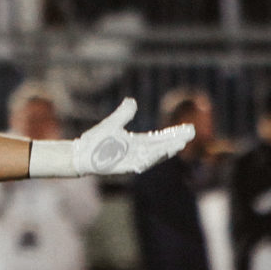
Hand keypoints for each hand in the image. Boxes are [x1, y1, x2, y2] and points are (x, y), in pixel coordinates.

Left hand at [28, 99, 194, 176]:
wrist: (79, 154)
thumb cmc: (94, 141)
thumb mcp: (112, 124)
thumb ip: (123, 114)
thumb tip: (132, 101)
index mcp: (137, 143)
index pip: (159, 138)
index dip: (173, 134)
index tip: (188, 129)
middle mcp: (137, 153)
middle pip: (160, 147)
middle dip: (175, 141)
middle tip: (191, 134)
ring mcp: (130, 161)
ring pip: (152, 156)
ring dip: (165, 151)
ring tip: (179, 144)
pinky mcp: (122, 167)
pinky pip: (138, 164)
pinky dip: (148, 160)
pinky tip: (157, 155)